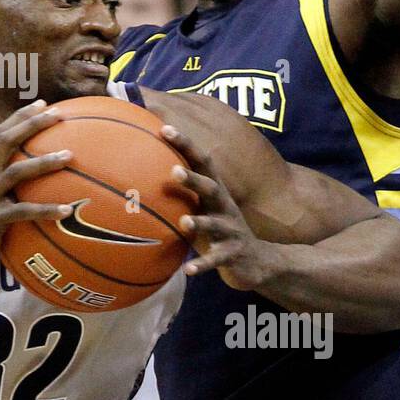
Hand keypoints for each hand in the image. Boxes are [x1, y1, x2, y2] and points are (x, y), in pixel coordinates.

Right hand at [0, 100, 73, 285]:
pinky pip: (23, 211)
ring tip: (70, 156)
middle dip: (32, 124)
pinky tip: (66, 210)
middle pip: (5, 141)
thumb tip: (18, 171)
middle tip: (58, 114)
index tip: (41, 104)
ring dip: (45, 162)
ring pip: (16, 172)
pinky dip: (46, 209)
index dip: (19, 117)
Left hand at [161, 123, 285, 291]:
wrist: (259, 262)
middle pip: (211, 188)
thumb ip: (181, 193)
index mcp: (215, 192)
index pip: (201, 162)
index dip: (186, 144)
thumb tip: (141, 173)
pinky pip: (216, 260)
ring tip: (184, 222)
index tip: (164, 128)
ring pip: (215, 225)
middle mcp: (224, 207)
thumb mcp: (203, 208)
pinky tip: (187, 270)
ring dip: (200, 223)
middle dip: (194, 180)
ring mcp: (231, 231)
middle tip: (174, 171)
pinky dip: (202, 265)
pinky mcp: (233, 255)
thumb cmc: (219, 230)